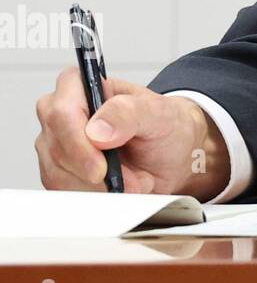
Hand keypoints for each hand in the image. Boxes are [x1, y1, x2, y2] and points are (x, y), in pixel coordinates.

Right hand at [35, 67, 230, 199]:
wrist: (173, 153)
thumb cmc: (165, 125)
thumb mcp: (160, 113)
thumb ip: (130, 112)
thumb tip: (97, 129)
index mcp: (81, 86)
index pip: (61, 111)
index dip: (77, 141)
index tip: (101, 166)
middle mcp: (62, 114)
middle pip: (57, 149)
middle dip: (96, 172)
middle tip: (131, 180)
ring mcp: (57, 144)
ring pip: (58, 175)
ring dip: (99, 187)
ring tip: (133, 180)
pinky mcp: (59, 171)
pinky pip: (64, 191)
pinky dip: (95, 196)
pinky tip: (119, 188)